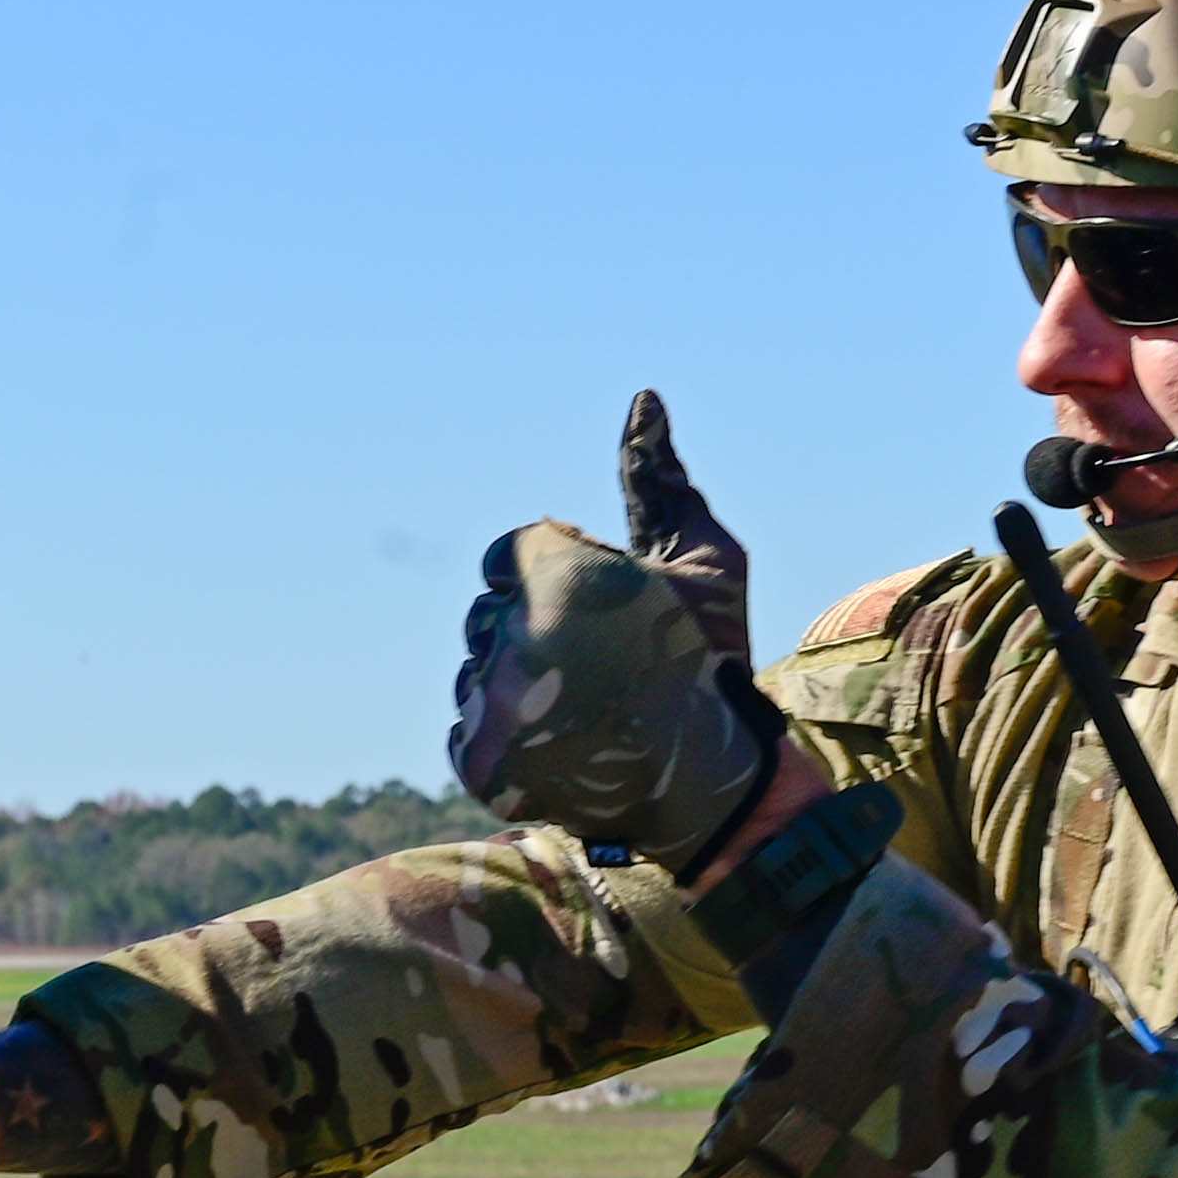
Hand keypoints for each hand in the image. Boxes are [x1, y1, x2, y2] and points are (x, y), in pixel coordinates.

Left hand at [447, 396, 784, 865]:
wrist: (713, 779)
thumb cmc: (713, 656)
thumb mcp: (704, 557)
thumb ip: (657, 478)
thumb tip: (643, 398)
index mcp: (564, 577)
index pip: (505, 555)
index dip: (555, 577)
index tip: (603, 614)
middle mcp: (518, 637)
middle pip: (486, 613)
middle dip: (535, 631)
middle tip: (601, 668)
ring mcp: (495, 705)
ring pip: (474, 671)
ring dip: (518, 683)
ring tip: (585, 709)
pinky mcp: (480, 762)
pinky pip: (464, 726)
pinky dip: (504, 735)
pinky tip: (563, 744)